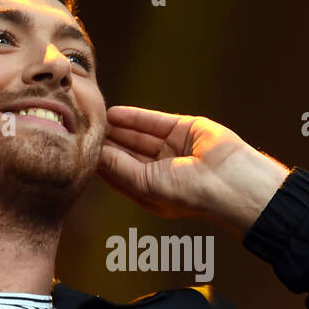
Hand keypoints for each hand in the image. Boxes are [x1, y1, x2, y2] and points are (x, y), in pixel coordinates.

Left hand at [97, 105, 289, 234]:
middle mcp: (162, 171)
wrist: (230, 182)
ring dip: (118, 129)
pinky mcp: (185, 130)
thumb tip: (94, 155)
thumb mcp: (145, 184)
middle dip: (107, 143)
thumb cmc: (188, 194)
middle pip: (128, 152)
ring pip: (139, 136)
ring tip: (94, 119)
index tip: (79, 151)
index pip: (120, 174)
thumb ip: (118, 167)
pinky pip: (154, 122)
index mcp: (152, 192)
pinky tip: (114, 114)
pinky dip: (135, 117)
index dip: (101, 162)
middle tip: (81, 130)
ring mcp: (174, 149)